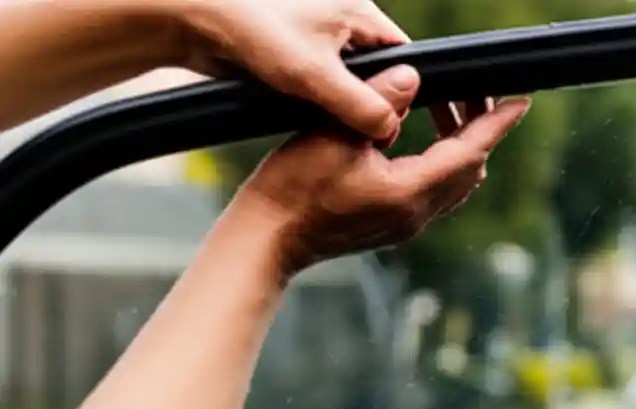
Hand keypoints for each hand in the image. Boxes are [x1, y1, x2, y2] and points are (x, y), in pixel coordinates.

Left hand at [174, 0, 412, 139]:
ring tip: (328, 123)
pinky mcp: (294, 53)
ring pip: (349, 82)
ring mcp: (318, 37)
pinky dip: (319, 102)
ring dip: (341, 105)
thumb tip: (391, 127)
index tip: (390, 121)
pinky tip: (307, 115)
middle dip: (370, 102)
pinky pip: (323, 84)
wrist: (194, 20)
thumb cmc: (255, 32)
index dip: (404, 90)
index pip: (403, 55)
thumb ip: (362, 104)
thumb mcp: (317, 76)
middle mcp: (343, 21)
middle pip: (378, 72)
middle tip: (357, 131)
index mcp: (359, 12)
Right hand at [233, 65, 529, 281]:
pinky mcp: (393, 226)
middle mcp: (417, 213)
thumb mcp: (334, 133)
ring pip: (455, 183)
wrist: (268, 239)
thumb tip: (415, 78)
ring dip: (460, 147)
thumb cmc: (293, 188)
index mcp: (410, 192)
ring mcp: (407, 224)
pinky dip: (441, 163)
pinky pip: (434, 193)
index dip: (497, 124)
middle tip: (476, 95)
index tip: (521, 102)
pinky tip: (422, 141)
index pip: (469, 152)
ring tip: (448, 111)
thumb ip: (380, 101)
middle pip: (469, 168)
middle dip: (480, 130)